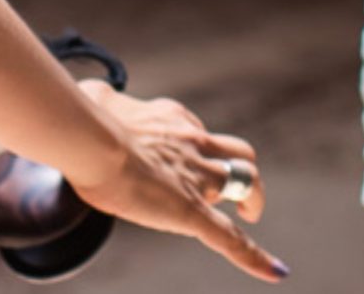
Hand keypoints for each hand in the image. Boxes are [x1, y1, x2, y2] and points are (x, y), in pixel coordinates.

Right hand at [68, 84, 285, 281]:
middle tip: (239, 194)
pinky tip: (274, 271)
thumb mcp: (96, 96)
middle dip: (243, 172)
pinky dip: (253, 255)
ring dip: (252, 199)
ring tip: (249, 216)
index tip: (199, 158)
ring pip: (245, 182)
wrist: (96, 141)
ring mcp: (197, 176)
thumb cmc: (88, 116)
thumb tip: (89, 92)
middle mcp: (193, 143)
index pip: (198, 134)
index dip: (203, 148)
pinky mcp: (192, 211)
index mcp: (172, 120)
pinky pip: (230, 236)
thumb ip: (98, 98)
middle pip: (237, 153)